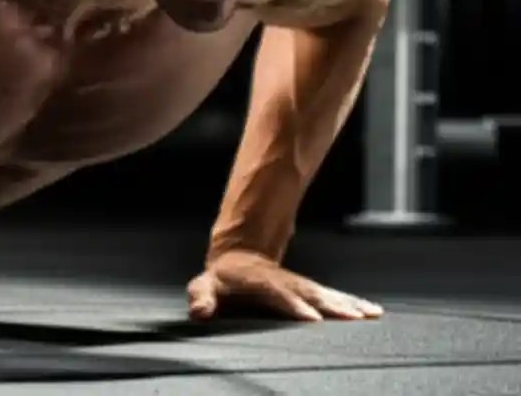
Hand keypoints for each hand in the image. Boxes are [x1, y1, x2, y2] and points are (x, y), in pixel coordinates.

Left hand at [187, 249, 383, 321]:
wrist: (239, 255)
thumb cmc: (221, 278)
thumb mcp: (205, 285)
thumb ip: (202, 298)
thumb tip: (200, 312)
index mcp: (260, 282)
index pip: (278, 294)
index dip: (293, 305)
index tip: (312, 318)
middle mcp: (284, 282)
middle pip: (309, 294)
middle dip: (330, 306)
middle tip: (353, 318)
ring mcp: (298, 284)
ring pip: (325, 294)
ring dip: (348, 304)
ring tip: (369, 314)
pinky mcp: (309, 289)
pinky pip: (333, 296)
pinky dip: (353, 303)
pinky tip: (372, 311)